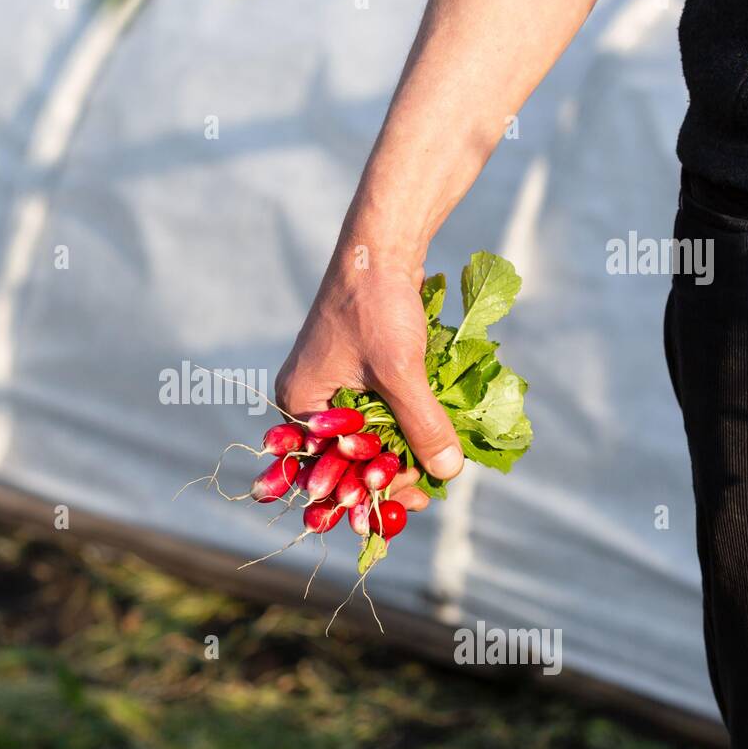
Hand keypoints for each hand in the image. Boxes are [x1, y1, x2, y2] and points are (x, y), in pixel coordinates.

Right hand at [275, 247, 463, 511]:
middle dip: (389, 475)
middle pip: (349, 459)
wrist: (382, 245)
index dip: (367, 492)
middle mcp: (310, 401)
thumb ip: (422, 425)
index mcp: (300, 405)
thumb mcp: (401, 371)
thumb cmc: (377, 304)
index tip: (408, 504)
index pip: (327, 470)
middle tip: (430, 491)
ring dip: (402, 453)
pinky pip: (381, 413)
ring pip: (370, 437)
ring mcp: (335, 387)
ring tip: (437, 469)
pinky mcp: (360, 374)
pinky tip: (434, 440)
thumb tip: (447, 472)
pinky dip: (406, 426)